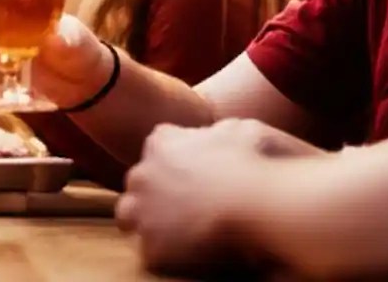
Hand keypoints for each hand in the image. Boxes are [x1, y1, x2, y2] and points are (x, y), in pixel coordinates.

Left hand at [117, 119, 319, 274]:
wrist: (257, 204)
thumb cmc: (257, 164)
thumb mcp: (242, 130)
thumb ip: (219, 132)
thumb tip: (220, 135)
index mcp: (162, 142)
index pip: (158, 148)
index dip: (176, 163)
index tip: (196, 175)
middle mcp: (142, 174)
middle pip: (139, 184)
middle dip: (155, 193)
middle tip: (187, 208)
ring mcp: (142, 212)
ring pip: (130, 218)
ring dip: (149, 224)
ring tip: (179, 236)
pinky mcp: (152, 248)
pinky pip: (153, 254)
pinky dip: (170, 257)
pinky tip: (194, 257)